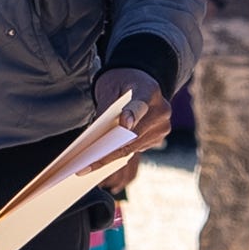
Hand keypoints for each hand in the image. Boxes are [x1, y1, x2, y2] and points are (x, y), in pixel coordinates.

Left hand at [93, 71, 169, 197]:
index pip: (140, 105)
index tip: (124, 125)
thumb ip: (105, 107)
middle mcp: (161, 111)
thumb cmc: (122, 82)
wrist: (140, 81)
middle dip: (109, 151)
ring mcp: (162, 127)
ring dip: (110, 157)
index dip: (132, 115)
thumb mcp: (110, 87)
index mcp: (149, 91)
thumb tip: (96, 137)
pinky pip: (134, 150)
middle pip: (134, 136)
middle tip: (86, 164)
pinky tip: (97, 163)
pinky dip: (116, 155)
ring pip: (133, 147)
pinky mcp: (157, 138)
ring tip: (86, 168)